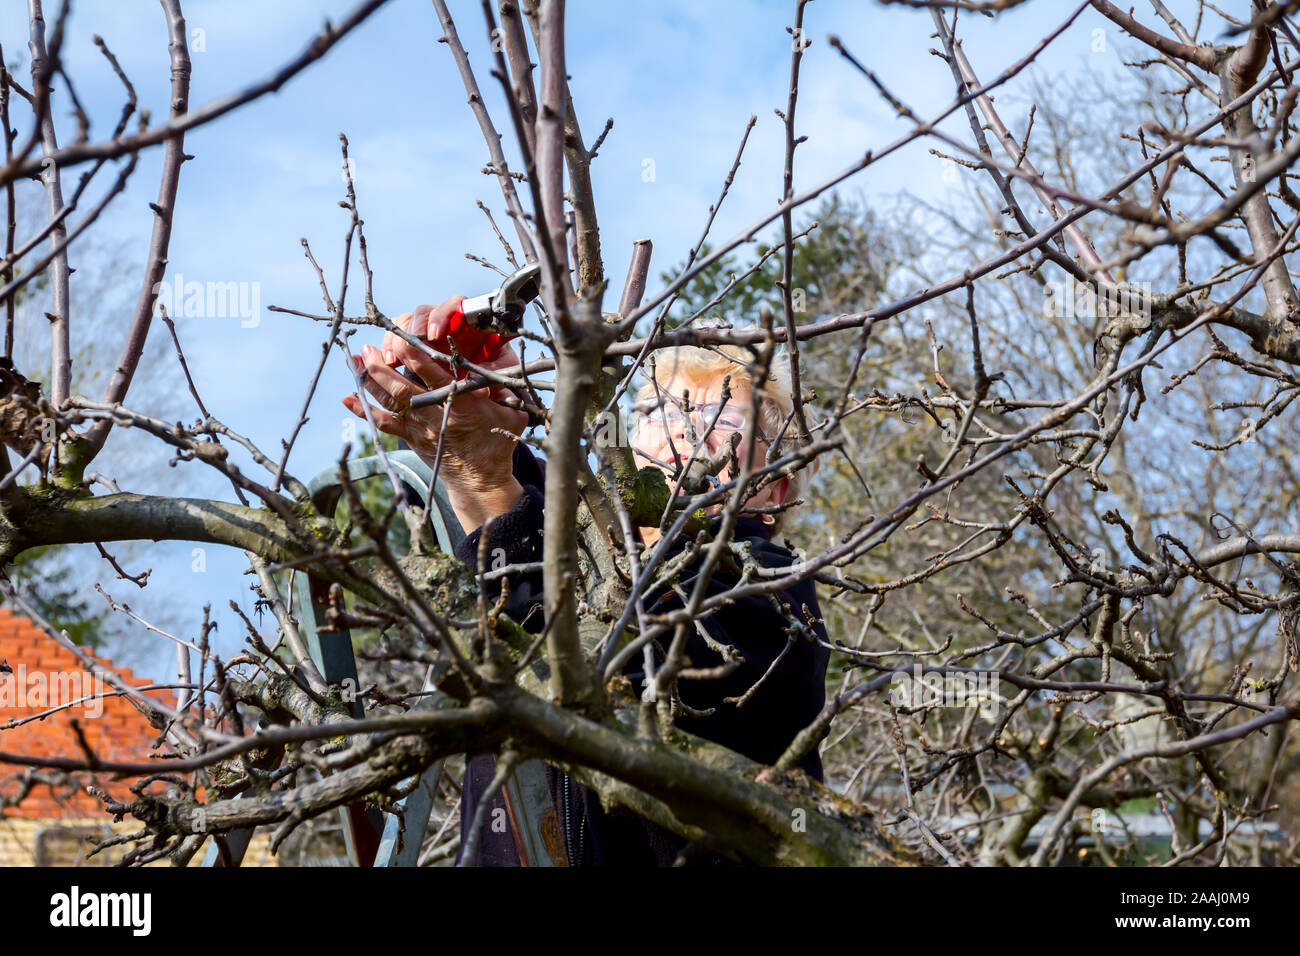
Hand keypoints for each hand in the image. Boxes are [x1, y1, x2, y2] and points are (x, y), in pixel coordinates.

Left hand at [342, 295, 529, 528]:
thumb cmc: (498, 441)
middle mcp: (435, 415)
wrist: (481, 479)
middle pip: (401, 388)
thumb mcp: (511, 413)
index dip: (416, 358)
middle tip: (367, 349)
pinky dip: (364, 412)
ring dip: (369, 382)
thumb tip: (514, 365)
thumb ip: (507, 389)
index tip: (402, 340)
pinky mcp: (411, 438)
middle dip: (381, 368)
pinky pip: (383, 424)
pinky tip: (348, 399)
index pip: (434, 376)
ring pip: (388, 402)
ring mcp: (420, 428)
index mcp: (461, 405)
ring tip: (355, 362)